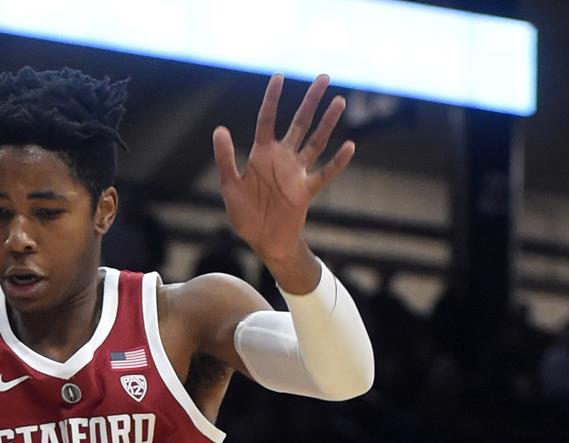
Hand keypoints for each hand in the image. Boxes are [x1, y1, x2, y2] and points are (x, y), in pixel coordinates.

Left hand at [212, 74, 353, 268]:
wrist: (262, 240)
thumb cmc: (245, 213)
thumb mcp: (230, 185)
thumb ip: (226, 159)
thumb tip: (219, 129)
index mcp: (261, 155)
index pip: (267, 120)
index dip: (272, 99)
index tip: (279, 76)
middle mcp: (282, 158)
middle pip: (299, 124)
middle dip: (310, 101)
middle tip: (323, 77)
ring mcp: (297, 173)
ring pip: (315, 142)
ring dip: (327, 123)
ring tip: (339, 101)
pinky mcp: (306, 190)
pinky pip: (324, 173)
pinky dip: (337, 162)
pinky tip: (349, 146)